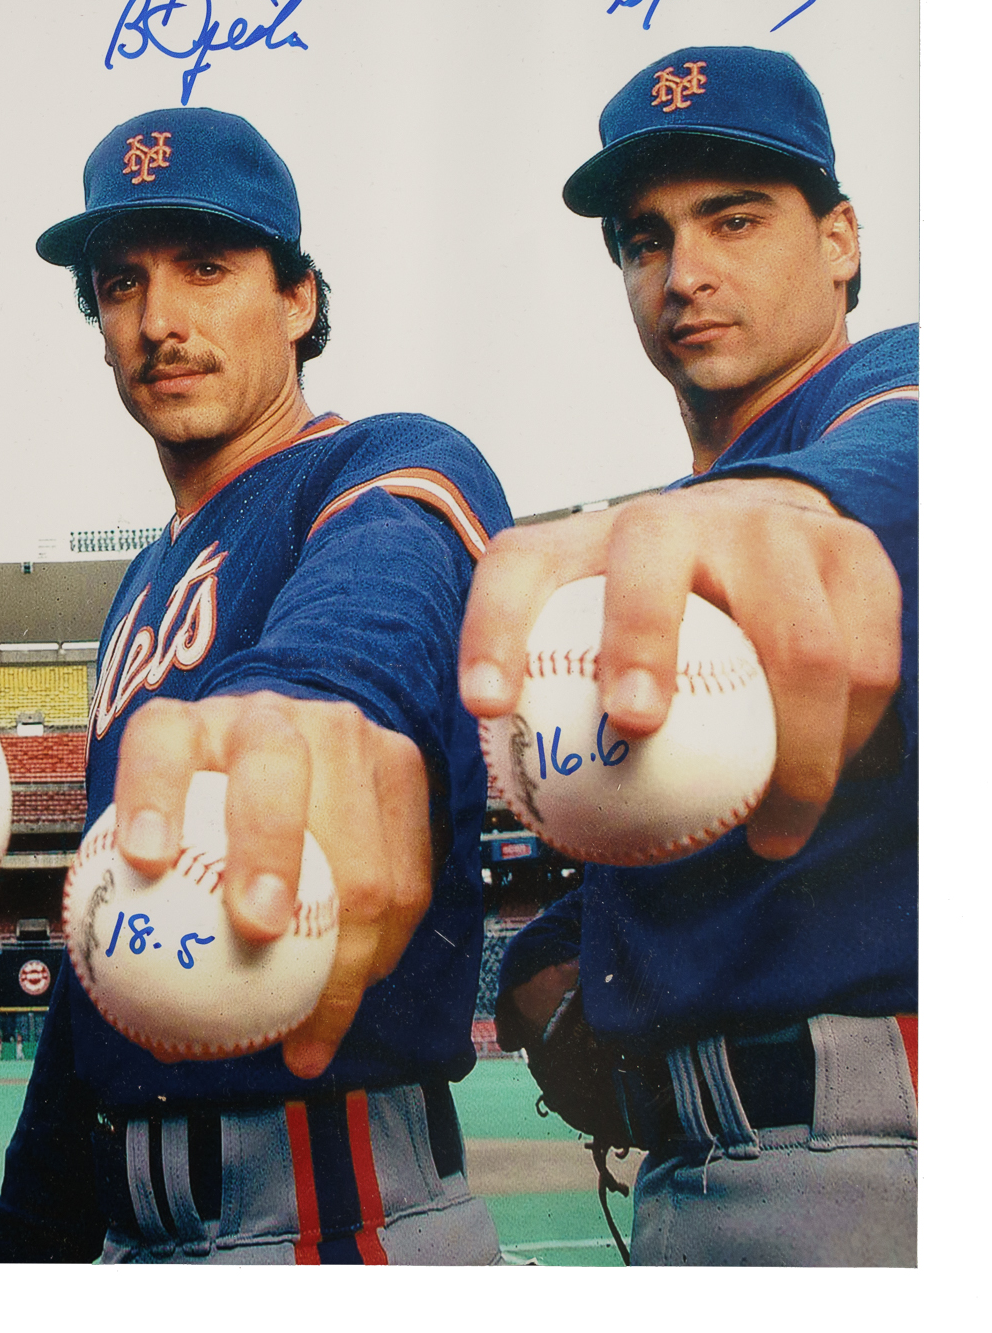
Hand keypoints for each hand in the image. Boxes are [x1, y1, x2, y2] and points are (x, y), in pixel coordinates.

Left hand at [110, 691, 433, 1078]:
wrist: (292, 747)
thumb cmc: (212, 819)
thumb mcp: (167, 844)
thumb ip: (153, 918)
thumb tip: (154, 1036)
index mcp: (188, 727)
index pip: (160, 743)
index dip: (149, 794)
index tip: (142, 860)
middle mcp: (266, 718)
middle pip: (272, 768)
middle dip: (268, 849)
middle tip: (255, 931)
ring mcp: (344, 735)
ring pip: (356, 841)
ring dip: (341, 945)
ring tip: (310, 1027)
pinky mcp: (403, 768)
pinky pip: (406, 876)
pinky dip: (381, 951)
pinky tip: (350, 1004)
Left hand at [458, 476, 901, 859]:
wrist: (756, 520)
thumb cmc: (643, 607)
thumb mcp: (580, 624)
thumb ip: (550, 696)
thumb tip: (514, 801)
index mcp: (581, 538)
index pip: (517, 571)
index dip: (493, 632)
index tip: (484, 707)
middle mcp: (673, 517)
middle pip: (651, 567)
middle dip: (640, 638)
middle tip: (635, 725)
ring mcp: (770, 529)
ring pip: (796, 644)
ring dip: (793, 750)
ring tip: (769, 833)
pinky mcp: (853, 556)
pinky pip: (866, 665)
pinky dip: (849, 741)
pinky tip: (819, 800)